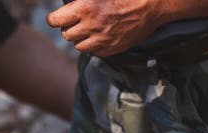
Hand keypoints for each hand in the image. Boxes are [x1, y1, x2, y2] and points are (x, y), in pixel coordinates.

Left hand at [47, 0, 166, 56]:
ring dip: (79, 37)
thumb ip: (82, 0)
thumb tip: (70, 1)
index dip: (53, 19)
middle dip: (68, 27)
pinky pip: (92, 52)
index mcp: (85, 8)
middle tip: (75, 21)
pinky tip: (99, 35)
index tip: (55, 18)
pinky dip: (92, 45)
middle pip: (66, 34)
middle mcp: (91, 26)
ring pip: (78, 45)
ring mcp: (101, 40)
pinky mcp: (111, 49)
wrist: (154, 4)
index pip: (55, 20)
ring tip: (87, 28)